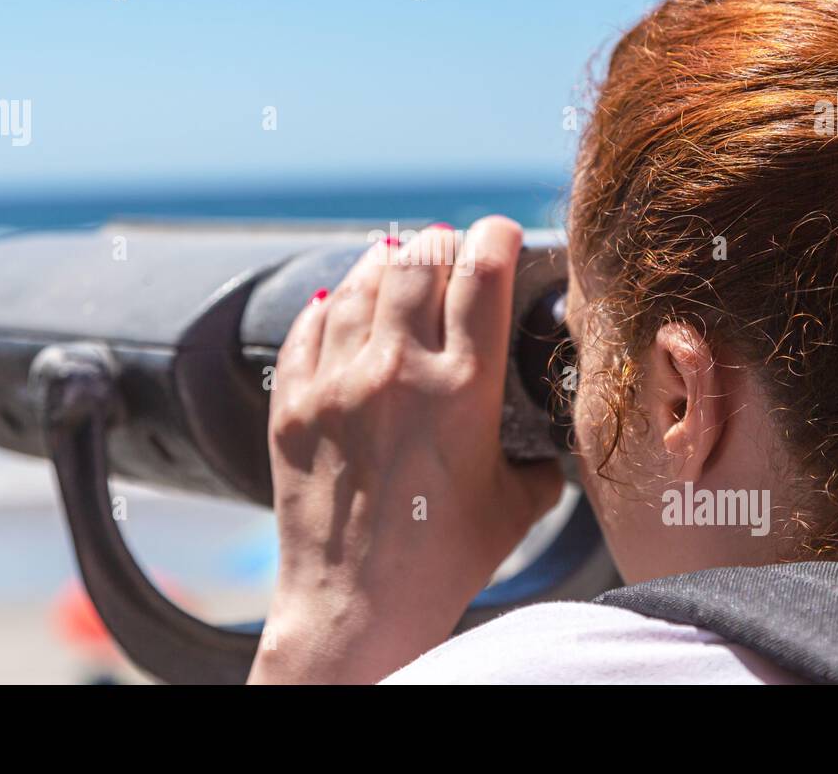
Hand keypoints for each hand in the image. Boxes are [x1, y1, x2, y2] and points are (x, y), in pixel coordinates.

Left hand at [247, 216, 563, 683]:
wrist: (354, 607)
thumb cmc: (442, 562)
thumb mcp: (516, 506)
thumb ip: (540, 458)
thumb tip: (545, 437)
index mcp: (462, 391)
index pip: (483, 274)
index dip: (495, 236)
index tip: (500, 231)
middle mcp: (397, 374)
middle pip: (418, 262)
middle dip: (441, 242)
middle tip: (450, 245)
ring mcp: (336, 385)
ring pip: (361, 283)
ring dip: (387, 261)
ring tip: (400, 256)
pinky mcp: (292, 405)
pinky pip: (308, 326)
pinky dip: (330, 304)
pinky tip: (343, 300)